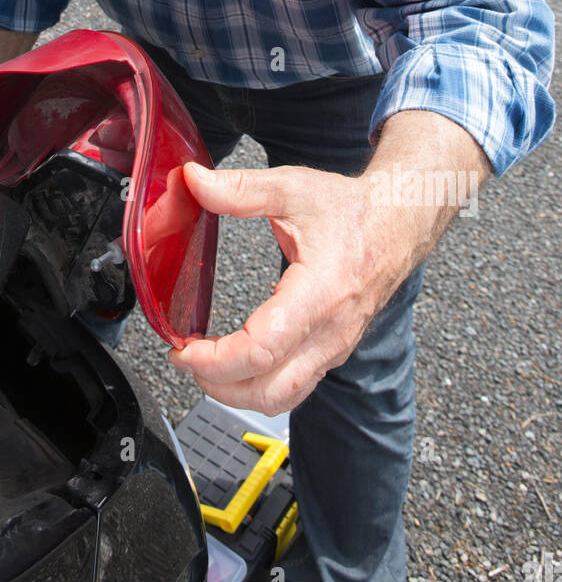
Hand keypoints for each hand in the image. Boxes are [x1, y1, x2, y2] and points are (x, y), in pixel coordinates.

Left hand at [168, 161, 411, 415]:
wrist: (398, 223)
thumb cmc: (351, 210)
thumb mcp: (292, 188)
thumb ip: (240, 189)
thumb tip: (194, 182)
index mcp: (318, 293)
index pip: (262, 350)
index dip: (215, 360)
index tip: (183, 347)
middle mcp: (329, 332)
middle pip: (268, 391)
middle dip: (217, 386)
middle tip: (185, 359)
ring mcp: (334, 347)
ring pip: (282, 399)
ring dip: (237, 394)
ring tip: (205, 366)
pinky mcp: (332, 351)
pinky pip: (294, 388)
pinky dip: (259, 387)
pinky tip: (237, 365)